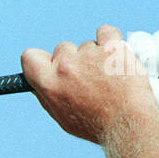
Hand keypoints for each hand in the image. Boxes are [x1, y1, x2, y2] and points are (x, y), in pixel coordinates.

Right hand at [21, 25, 156, 144]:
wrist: (128, 125)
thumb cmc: (96, 126)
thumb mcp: (63, 118)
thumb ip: (48, 96)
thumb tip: (39, 84)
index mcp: (49, 83)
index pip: (30, 57)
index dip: (41, 59)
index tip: (50, 63)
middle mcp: (65, 66)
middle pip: (63, 49)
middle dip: (74, 60)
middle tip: (89, 78)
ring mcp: (89, 55)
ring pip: (87, 45)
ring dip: (96, 56)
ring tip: (110, 77)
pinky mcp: (112, 47)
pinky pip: (106, 32)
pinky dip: (110, 40)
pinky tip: (115, 54)